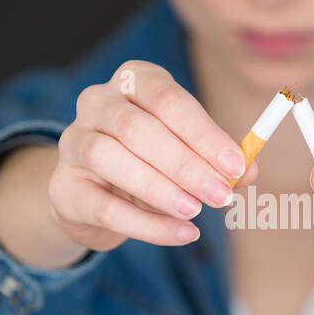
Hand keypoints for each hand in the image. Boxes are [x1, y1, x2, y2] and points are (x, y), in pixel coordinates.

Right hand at [49, 61, 257, 251]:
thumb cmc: (149, 161)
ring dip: (159, 188)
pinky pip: (103, 206)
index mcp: (133, 81)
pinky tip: (180, 233)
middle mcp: (97, 103)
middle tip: (222, 195)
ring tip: (195, 211)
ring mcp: (73, 142)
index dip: (203, 133)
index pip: (167, 99)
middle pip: (137, 128)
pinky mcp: (63, 187)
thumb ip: (218, 159)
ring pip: (110, 158)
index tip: (236, 165)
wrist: (93, 196)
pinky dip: (146, 224)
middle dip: (185, 165)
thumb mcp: (187, 152)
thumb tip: (250, 170)